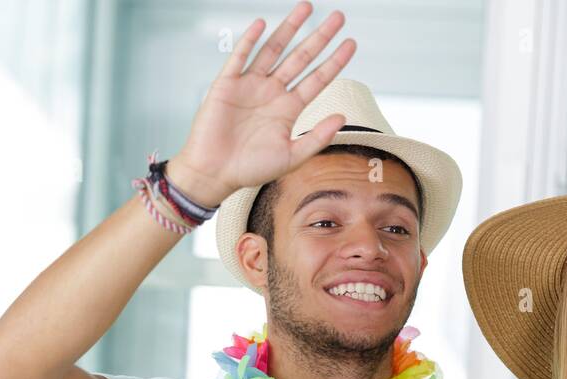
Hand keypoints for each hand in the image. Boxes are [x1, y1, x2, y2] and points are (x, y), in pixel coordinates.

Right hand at [168, 2, 356, 207]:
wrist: (214, 173)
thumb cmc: (250, 169)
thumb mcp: (291, 157)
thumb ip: (317, 138)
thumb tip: (342, 117)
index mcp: (288, 109)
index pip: (317, 79)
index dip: (334, 61)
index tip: (351, 43)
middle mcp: (272, 92)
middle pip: (300, 58)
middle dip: (319, 37)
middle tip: (338, 17)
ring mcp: (250, 85)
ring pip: (274, 50)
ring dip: (289, 28)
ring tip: (307, 8)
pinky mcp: (227, 84)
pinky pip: (240, 57)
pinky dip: (250, 40)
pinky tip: (262, 24)